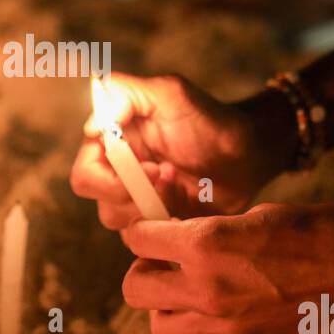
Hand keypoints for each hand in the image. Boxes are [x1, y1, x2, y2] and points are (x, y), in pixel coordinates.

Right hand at [70, 72, 294, 227]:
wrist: (248, 153)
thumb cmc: (209, 119)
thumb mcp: (171, 93)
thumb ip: (127, 93)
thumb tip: (92, 125)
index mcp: (111, 145)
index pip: (85, 174)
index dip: (110, 179)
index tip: (153, 166)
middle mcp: (117, 175)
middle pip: (101, 205)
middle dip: (134, 196)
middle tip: (169, 177)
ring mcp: (137, 202)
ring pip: (122, 225)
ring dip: (154, 209)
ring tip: (183, 187)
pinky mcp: (158, 223)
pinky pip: (147, 241)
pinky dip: (167, 229)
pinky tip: (189, 210)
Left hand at [119, 203, 333, 333]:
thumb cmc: (325, 229)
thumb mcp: (258, 214)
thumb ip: (212, 231)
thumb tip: (182, 238)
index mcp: (207, 245)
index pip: (139, 239)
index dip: (144, 230)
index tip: (154, 227)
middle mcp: (207, 291)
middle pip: (136, 288)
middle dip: (145, 269)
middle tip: (166, 259)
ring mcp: (227, 327)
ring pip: (161, 327)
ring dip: (166, 305)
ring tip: (190, 288)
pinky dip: (197, 330)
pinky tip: (218, 310)